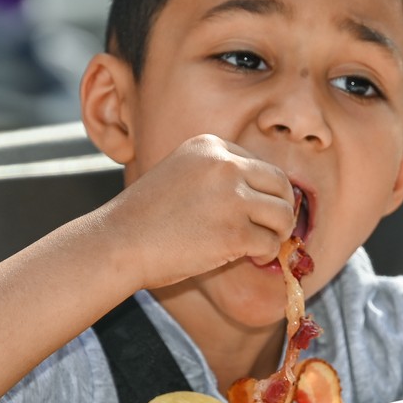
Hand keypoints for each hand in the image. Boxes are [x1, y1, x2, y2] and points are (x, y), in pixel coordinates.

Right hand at [101, 134, 295, 288]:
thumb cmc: (146, 216)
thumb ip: (216, 175)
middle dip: (281, 208)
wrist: (119, 242)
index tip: (254, 210)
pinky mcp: (235, 232)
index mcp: (210, 145)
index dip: (263, 192)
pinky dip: (265, 254)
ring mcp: (232, 198)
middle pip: (280, 184)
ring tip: (261, 245)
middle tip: (271, 228)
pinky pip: (270, 242)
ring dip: (278, 233)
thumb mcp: (180, 173)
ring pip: (283, 214)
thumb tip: (263, 195)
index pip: (259, 165)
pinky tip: (250, 257)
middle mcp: (225, 164)